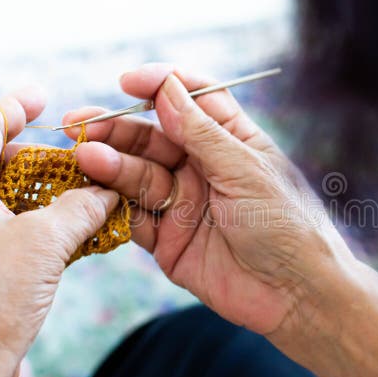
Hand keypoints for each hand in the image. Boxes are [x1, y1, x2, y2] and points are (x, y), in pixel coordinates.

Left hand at [0, 88, 118, 376]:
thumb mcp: (45, 243)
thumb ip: (80, 208)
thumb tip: (106, 190)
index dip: (17, 105)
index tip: (45, 96)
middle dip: (36, 157)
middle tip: (74, 158)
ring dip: (35, 192)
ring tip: (74, 195)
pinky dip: (25, 219)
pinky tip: (58, 229)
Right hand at [63, 64, 349, 335]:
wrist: (295, 294)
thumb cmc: (285, 224)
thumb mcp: (244, 169)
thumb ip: (201, 132)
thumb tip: (166, 87)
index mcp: (231, 140)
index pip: (192, 99)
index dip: (160, 85)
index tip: (127, 82)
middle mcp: (204, 167)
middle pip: (154, 136)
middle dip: (118, 128)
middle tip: (82, 124)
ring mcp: (184, 203)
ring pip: (138, 174)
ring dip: (111, 165)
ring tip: (88, 158)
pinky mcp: (168, 239)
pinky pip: (133, 216)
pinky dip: (112, 205)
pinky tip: (94, 194)